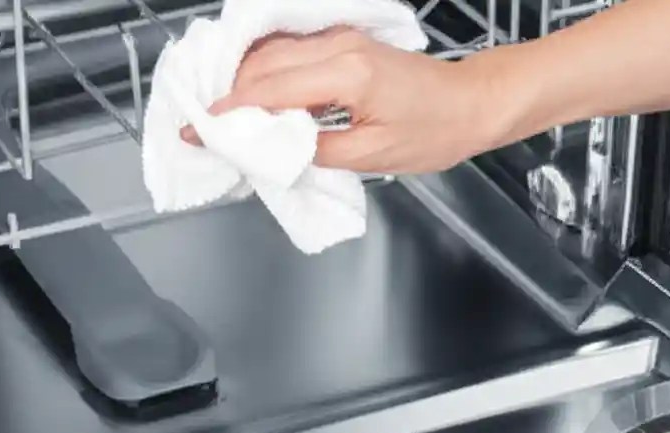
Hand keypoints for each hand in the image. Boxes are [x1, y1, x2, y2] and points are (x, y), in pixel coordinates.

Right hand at [181, 28, 504, 173]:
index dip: (229, 114)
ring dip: (243, 82)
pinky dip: (264, 72)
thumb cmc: (433, 133)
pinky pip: (290, 52)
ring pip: (272, 53)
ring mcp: (340, 38)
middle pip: (262, 64)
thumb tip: (272, 148)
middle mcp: (338, 45)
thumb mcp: (372, 155)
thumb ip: (315, 149)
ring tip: (223, 116)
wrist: (470, 103)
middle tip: (203, 127)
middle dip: (228, 95)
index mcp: (347, 74)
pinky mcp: (344, 42)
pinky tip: (254, 97)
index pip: (269, 91)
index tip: (199, 133)